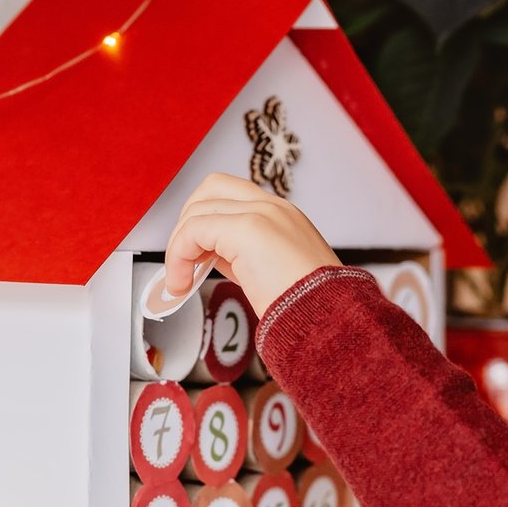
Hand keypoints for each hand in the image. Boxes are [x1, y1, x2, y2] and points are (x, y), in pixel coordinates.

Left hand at [161, 174, 340, 316]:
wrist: (329, 318)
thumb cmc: (308, 305)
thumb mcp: (271, 272)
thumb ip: (240, 255)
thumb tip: (208, 256)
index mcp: (283, 214)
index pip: (232, 195)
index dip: (207, 220)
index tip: (199, 255)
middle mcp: (273, 206)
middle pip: (212, 187)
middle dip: (188, 221)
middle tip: (184, 259)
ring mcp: (262, 213)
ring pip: (198, 208)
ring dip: (179, 244)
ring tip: (181, 278)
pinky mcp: (248, 228)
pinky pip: (194, 230)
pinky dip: (178, 254)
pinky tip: (182, 281)